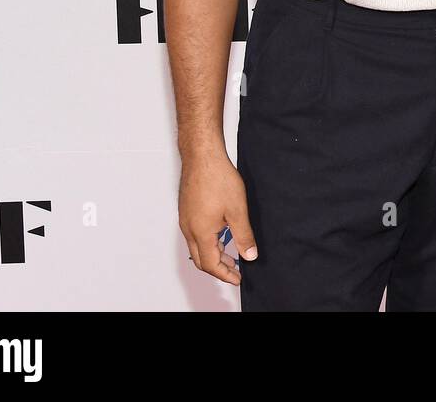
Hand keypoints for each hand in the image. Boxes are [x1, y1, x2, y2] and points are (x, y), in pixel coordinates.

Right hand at [178, 146, 257, 284]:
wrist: (202, 156)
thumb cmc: (217, 178)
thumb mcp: (238, 210)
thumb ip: (243, 236)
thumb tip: (249, 255)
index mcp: (200, 233)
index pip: (211, 264)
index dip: (225, 274)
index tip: (238, 278)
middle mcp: (189, 229)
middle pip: (201, 259)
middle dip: (218, 268)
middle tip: (235, 270)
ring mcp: (185, 219)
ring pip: (196, 247)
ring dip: (213, 254)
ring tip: (231, 254)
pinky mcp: (186, 210)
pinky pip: (194, 234)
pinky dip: (207, 242)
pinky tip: (221, 235)